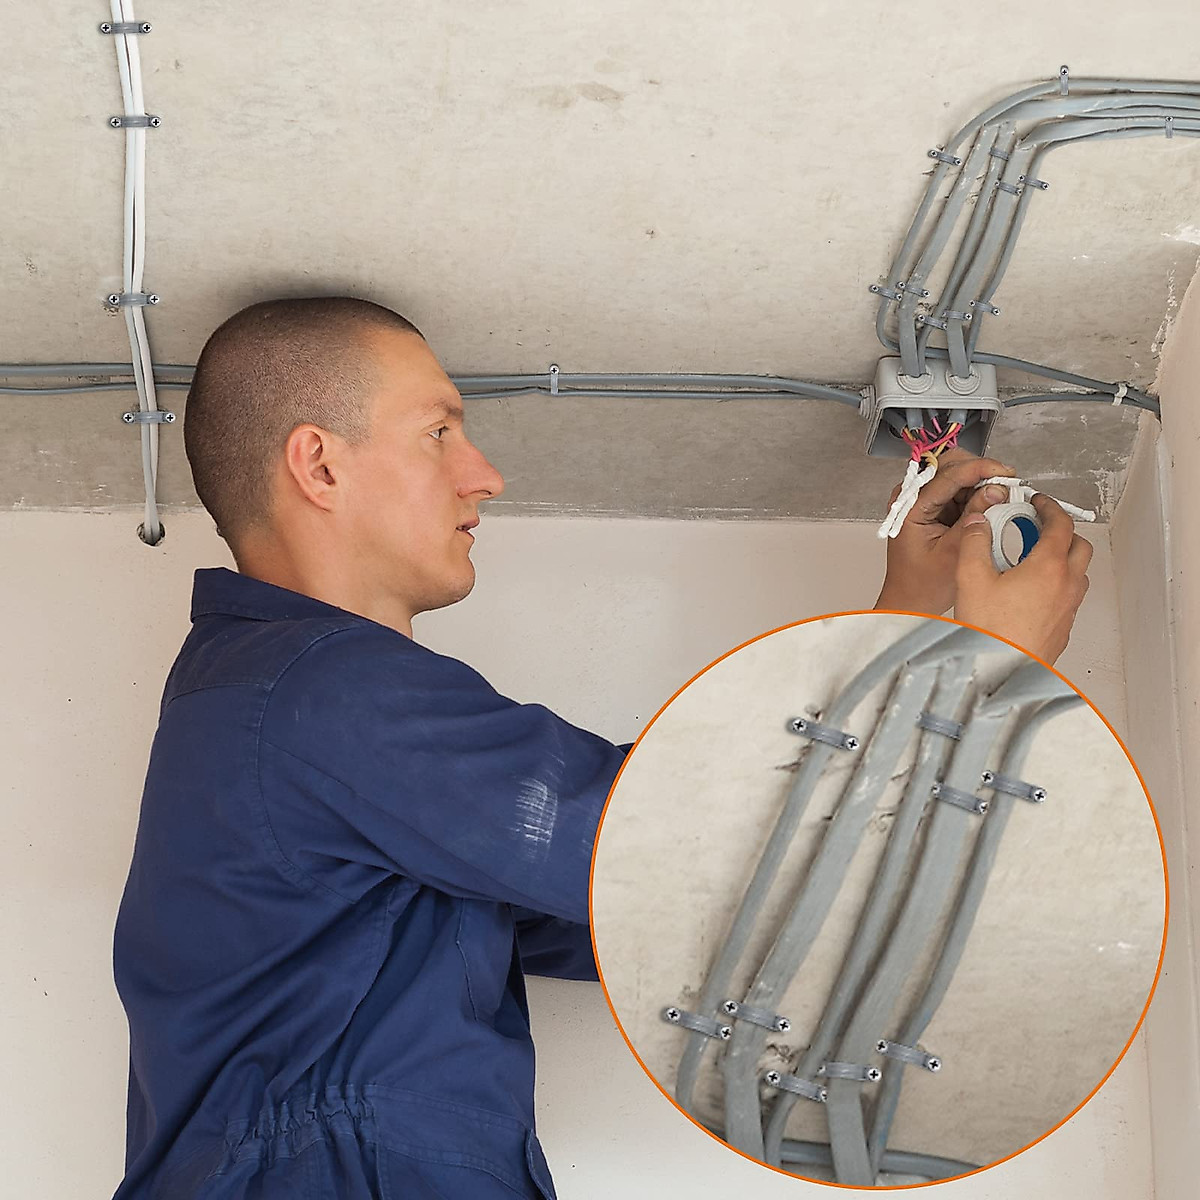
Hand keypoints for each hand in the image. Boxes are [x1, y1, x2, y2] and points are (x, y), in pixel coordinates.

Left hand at [874, 448, 1014, 615]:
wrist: (911, 600)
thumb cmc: (923, 584)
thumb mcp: (954, 551)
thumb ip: (975, 518)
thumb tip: (997, 490)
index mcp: (910, 508)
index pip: (948, 475)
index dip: (980, 469)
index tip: (1006, 473)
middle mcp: (911, 498)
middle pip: (949, 465)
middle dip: (980, 470)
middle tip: (1006, 484)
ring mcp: (921, 500)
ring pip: (955, 473)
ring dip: (980, 480)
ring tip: (1001, 496)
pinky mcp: (932, 507)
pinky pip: (957, 488)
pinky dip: (975, 491)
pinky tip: (990, 502)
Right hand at [954, 492, 1092, 663]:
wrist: (1000, 673)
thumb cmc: (990, 631)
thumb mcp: (971, 578)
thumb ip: (974, 542)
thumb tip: (978, 522)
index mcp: (1048, 567)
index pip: (1061, 524)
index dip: (1049, 508)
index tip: (1037, 504)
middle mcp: (1066, 586)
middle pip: (1079, 546)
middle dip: (1061, 531)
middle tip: (1037, 528)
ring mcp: (1069, 609)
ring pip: (1078, 573)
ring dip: (1062, 559)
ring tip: (1032, 559)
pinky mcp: (1064, 628)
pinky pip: (1069, 597)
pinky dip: (1057, 584)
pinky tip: (1029, 592)